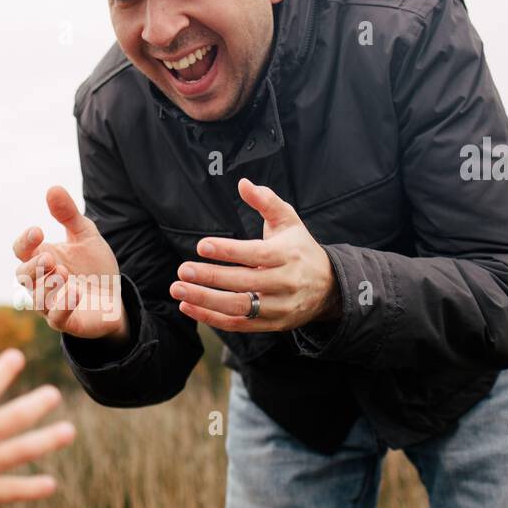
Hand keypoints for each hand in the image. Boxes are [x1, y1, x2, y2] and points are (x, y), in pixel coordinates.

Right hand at [0, 350, 74, 507]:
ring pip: (19, 451)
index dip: (0, 373)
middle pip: (9, 419)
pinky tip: (51, 485)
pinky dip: (30, 489)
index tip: (17, 357)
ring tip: (68, 432)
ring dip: (45, 441)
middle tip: (54, 394)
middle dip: (33, 405)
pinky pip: (10, 491)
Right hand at [12, 186, 127, 340]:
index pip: (21, 250)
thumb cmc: (94, 266)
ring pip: (36, 299)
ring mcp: (51, 304)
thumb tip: (53, 189)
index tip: (38, 231)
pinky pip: (56, 319)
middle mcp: (41, 282)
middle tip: (49, 258)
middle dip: (33, 268)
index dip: (25, 241)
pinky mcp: (66, 322)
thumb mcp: (85, 236)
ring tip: (65, 274)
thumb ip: (69, 215)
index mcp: (42, 258)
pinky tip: (76, 292)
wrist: (115, 297)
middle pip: (21, 277)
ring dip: (49, 286)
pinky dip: (63, 306)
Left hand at [170, 178, 339, 332]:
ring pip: (239, 307)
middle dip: (210, 277)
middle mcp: (285, 283)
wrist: (329, 288)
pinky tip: (188, 306)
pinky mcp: (272, 325)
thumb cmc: (300, 249)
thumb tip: (243, 183)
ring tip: (178, 289)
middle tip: (182, 270)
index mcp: (288, 255)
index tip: (201, 245)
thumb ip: (266, 201)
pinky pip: (238, 324)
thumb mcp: (289, 221)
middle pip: (244, 283)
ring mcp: (279, 307)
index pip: (256, 254)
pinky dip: (211, 318)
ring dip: (205, 300)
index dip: (228, 251)